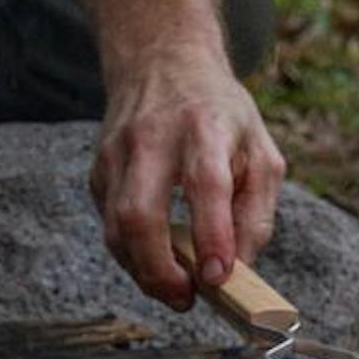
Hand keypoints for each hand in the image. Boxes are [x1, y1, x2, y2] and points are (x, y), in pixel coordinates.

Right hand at [90, 46, 285, 307]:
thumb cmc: (221, 114)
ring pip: (116, 228)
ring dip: (143, 272)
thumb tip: (239, 270)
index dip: (212, 234)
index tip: (218, 277)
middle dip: (160, 270)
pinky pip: (108, 225)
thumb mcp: (260, 151)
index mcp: (205, 126)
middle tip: (186, 297)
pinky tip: (155, 259)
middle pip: (140, 213)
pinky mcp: (98, 169)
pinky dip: (131, 254)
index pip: (205, 184)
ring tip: (175, 288)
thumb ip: (257, 212)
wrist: (161, 61)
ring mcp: (117, 153)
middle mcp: (153, 138)